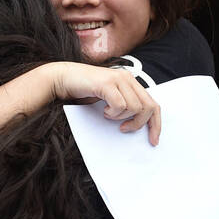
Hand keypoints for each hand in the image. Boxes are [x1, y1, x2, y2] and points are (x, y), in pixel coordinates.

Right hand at [45, 62, 161, 145]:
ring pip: (134, 107)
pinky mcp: (107, 84)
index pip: (153, 103)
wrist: (63, 78)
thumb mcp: (108, 98)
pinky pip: (120, 105)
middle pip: (148, 107)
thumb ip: (123, 104)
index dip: (155, 123)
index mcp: (130, 82)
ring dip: (121, 117)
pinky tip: (104, 110)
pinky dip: (113, 113)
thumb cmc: (83, 90)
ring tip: (108, 114)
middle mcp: (127, 78)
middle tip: (125, 129)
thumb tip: (135, 124)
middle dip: (139, 124)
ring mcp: (118, 79)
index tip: (153, 139)